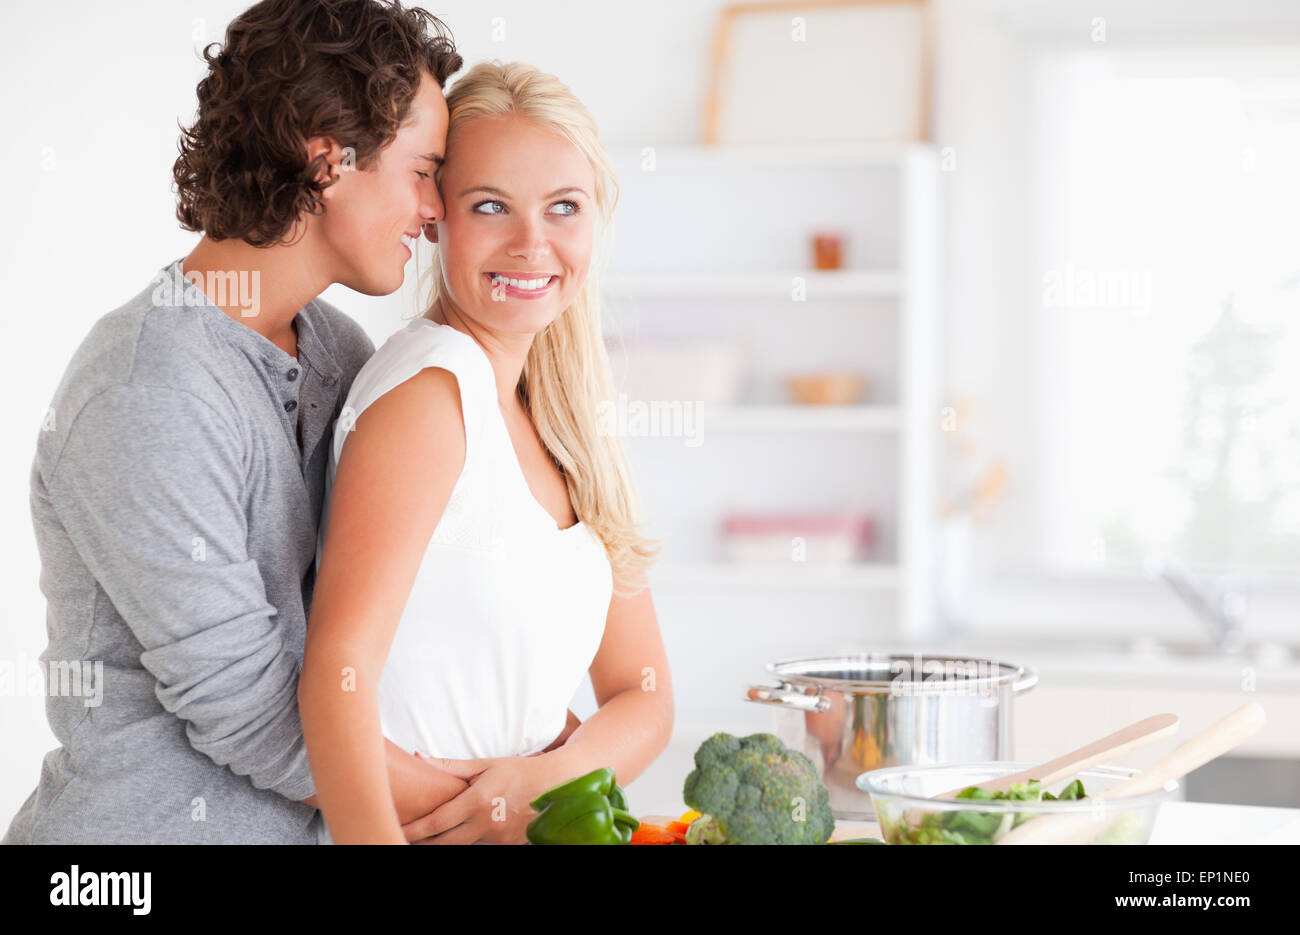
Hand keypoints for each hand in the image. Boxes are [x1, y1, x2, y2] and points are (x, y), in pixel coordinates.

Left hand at [401, 752, 573, 844]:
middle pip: (443, 843)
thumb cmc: (520, 771)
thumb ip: (452, 766)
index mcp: (476, 802)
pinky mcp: (507, 846)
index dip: (412, 829)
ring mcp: (497, 838)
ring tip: (426, 838)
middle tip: (400, 836)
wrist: (559, 785)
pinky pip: (481, 847)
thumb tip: (419, 756)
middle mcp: (484, 824)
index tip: (393, 828)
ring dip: (443, 844)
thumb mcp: (486, 764)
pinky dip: (467, 843)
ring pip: (461, 847)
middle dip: (421, 843)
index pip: (435, 823)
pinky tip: (460, 836)